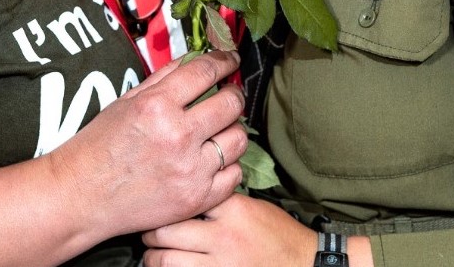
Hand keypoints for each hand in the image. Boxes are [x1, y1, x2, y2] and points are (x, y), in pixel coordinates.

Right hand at [45, 51, 246, 236]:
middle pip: (231, 104)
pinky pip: (234, 175)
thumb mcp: (126, 101)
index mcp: (157, 106)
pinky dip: (227, 165)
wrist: (83, 195)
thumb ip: (164, 78)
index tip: (230, 61)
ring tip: (219, 129)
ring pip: (239, 139)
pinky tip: (212, 160)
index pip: (206, 72)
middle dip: (233, 94)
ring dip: (232, 129)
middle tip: (229, 94)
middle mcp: (178, 136)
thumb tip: (195, 59)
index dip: (225, 61)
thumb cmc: (99, 147)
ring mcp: (190, 170)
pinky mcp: (197, 198)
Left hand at [142, 194, 314, 266]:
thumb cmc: (280, 236)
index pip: (185, 198)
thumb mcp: (253, 207)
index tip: (158, 204)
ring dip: (153, 258)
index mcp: (233, 210)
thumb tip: (188, 194)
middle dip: (150, 232)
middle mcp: (224, 237)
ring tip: (152, 254)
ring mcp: (220, 265)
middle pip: (167, 230)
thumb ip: (221, 201)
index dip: (167, 202)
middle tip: (148, 232)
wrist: (305, 264)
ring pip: (166, 260)